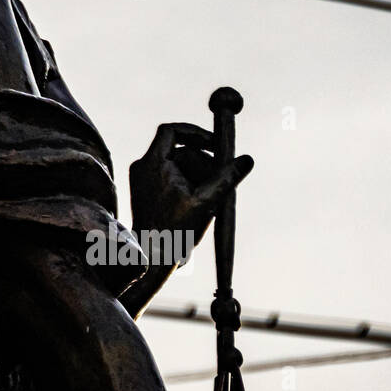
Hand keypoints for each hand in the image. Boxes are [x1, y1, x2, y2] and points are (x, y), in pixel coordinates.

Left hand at [129, 122, 253, 250]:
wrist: (150, 259)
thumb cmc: (173, 232)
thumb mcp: (206, 201)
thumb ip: (226, 178)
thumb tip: (247, 160)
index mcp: (152, 163)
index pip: (172, 131)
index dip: (195, 133)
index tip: (214, 144)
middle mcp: (143, 168)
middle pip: (180, 151)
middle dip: (204, 162)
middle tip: (222, 177)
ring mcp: (143, 181)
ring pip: (178, 167)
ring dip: (199, 176)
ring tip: (213, 196)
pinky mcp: (147, 194)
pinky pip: (171, 179)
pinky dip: (189, 186)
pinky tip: (201, 206)